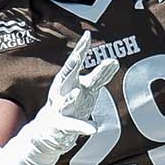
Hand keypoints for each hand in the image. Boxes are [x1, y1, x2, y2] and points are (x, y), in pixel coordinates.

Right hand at [20, 32, 118, 164]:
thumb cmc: (70, 105)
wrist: (50, 130)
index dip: (81, 49)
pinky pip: (72, 126)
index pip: (76, 62)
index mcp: (69, 80)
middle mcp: (61, 91)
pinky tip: (93, 128)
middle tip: (76, 57)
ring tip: (77, 92)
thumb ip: (100, 76)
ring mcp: (59, 108)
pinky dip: (83, 127)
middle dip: (71, 67)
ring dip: (70, 97)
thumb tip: (114, 60)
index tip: (87, 34)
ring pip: (65, 101)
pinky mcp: (61, 125)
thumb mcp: (88, 89)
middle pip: (67, 76)